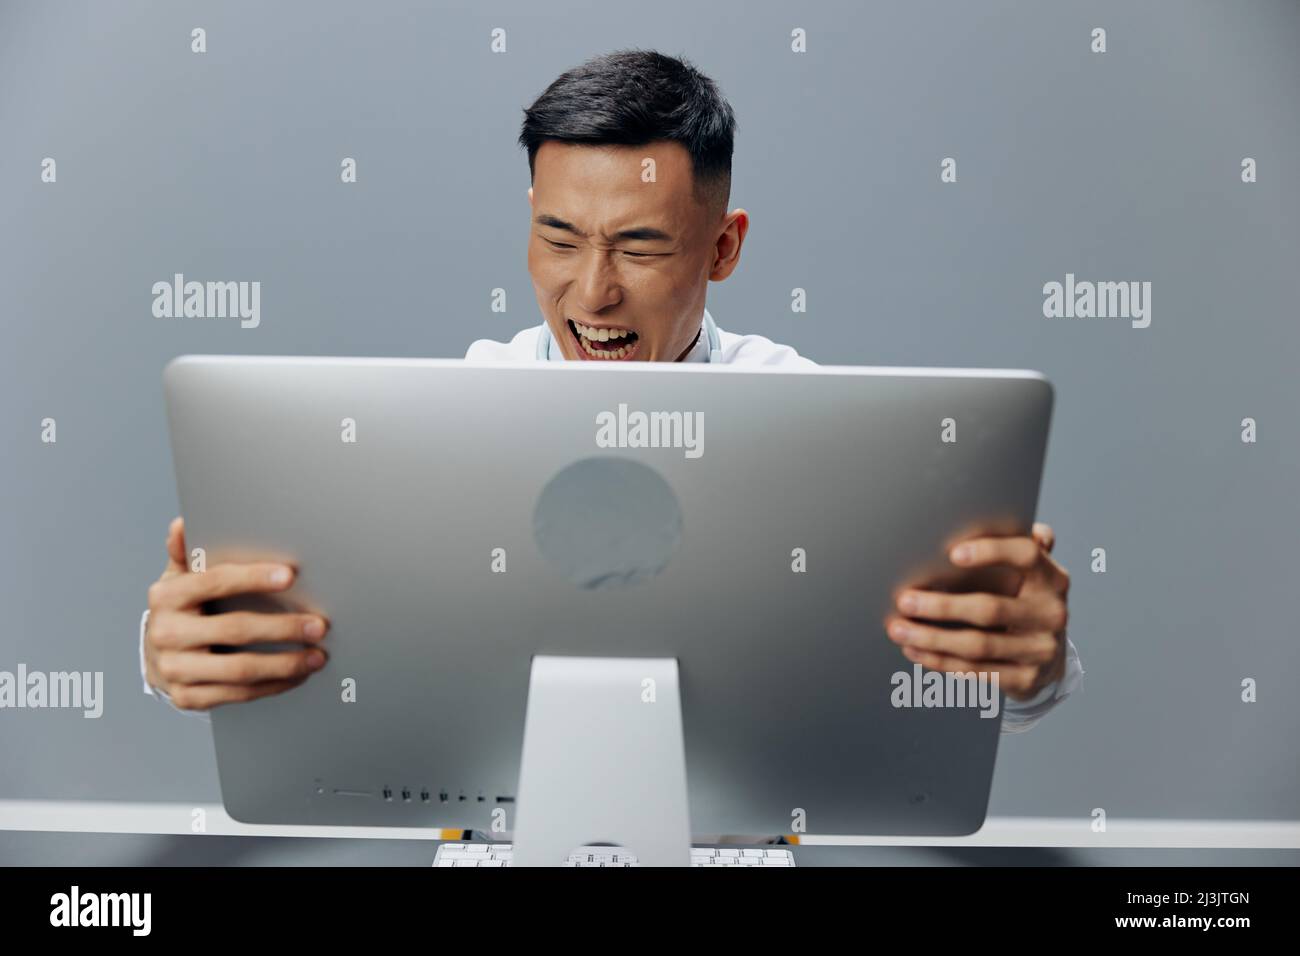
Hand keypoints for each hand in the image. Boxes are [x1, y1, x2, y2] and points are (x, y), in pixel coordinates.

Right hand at [143, 516, 329, 710]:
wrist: (157, 657)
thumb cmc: (182, 609)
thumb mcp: (180, 578)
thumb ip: (186, 552)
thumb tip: (184, 524)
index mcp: (167, 596)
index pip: (214, 581)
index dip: (253, 578)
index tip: (289, 575)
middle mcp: (167, 633)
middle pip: (235, 629)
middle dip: (283, 627)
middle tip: (319, 625)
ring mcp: (176, 669)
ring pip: (240, 668)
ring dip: (286, 663)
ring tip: (318, 656)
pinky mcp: (188, 697)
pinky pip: (238, 694)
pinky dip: (273, 685)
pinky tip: (298, 675)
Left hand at [883, 522, 1069, 701]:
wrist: (1049, 655)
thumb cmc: (1023, 599)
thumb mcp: (1027, 572)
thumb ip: (1018, 545)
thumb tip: (1025, 525)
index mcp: (1051, 576)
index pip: (1025, 556)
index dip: (990, 552)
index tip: (951, 553)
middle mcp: (1051, 612)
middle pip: (989, 609)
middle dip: (941, 606)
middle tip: (903, 600)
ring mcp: (1040, 649)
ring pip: (977, 646)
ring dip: (931, 638)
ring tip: (898, 629)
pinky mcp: (1026, 679)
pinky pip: (975, 671)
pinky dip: (940, 661)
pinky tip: (914, 650)